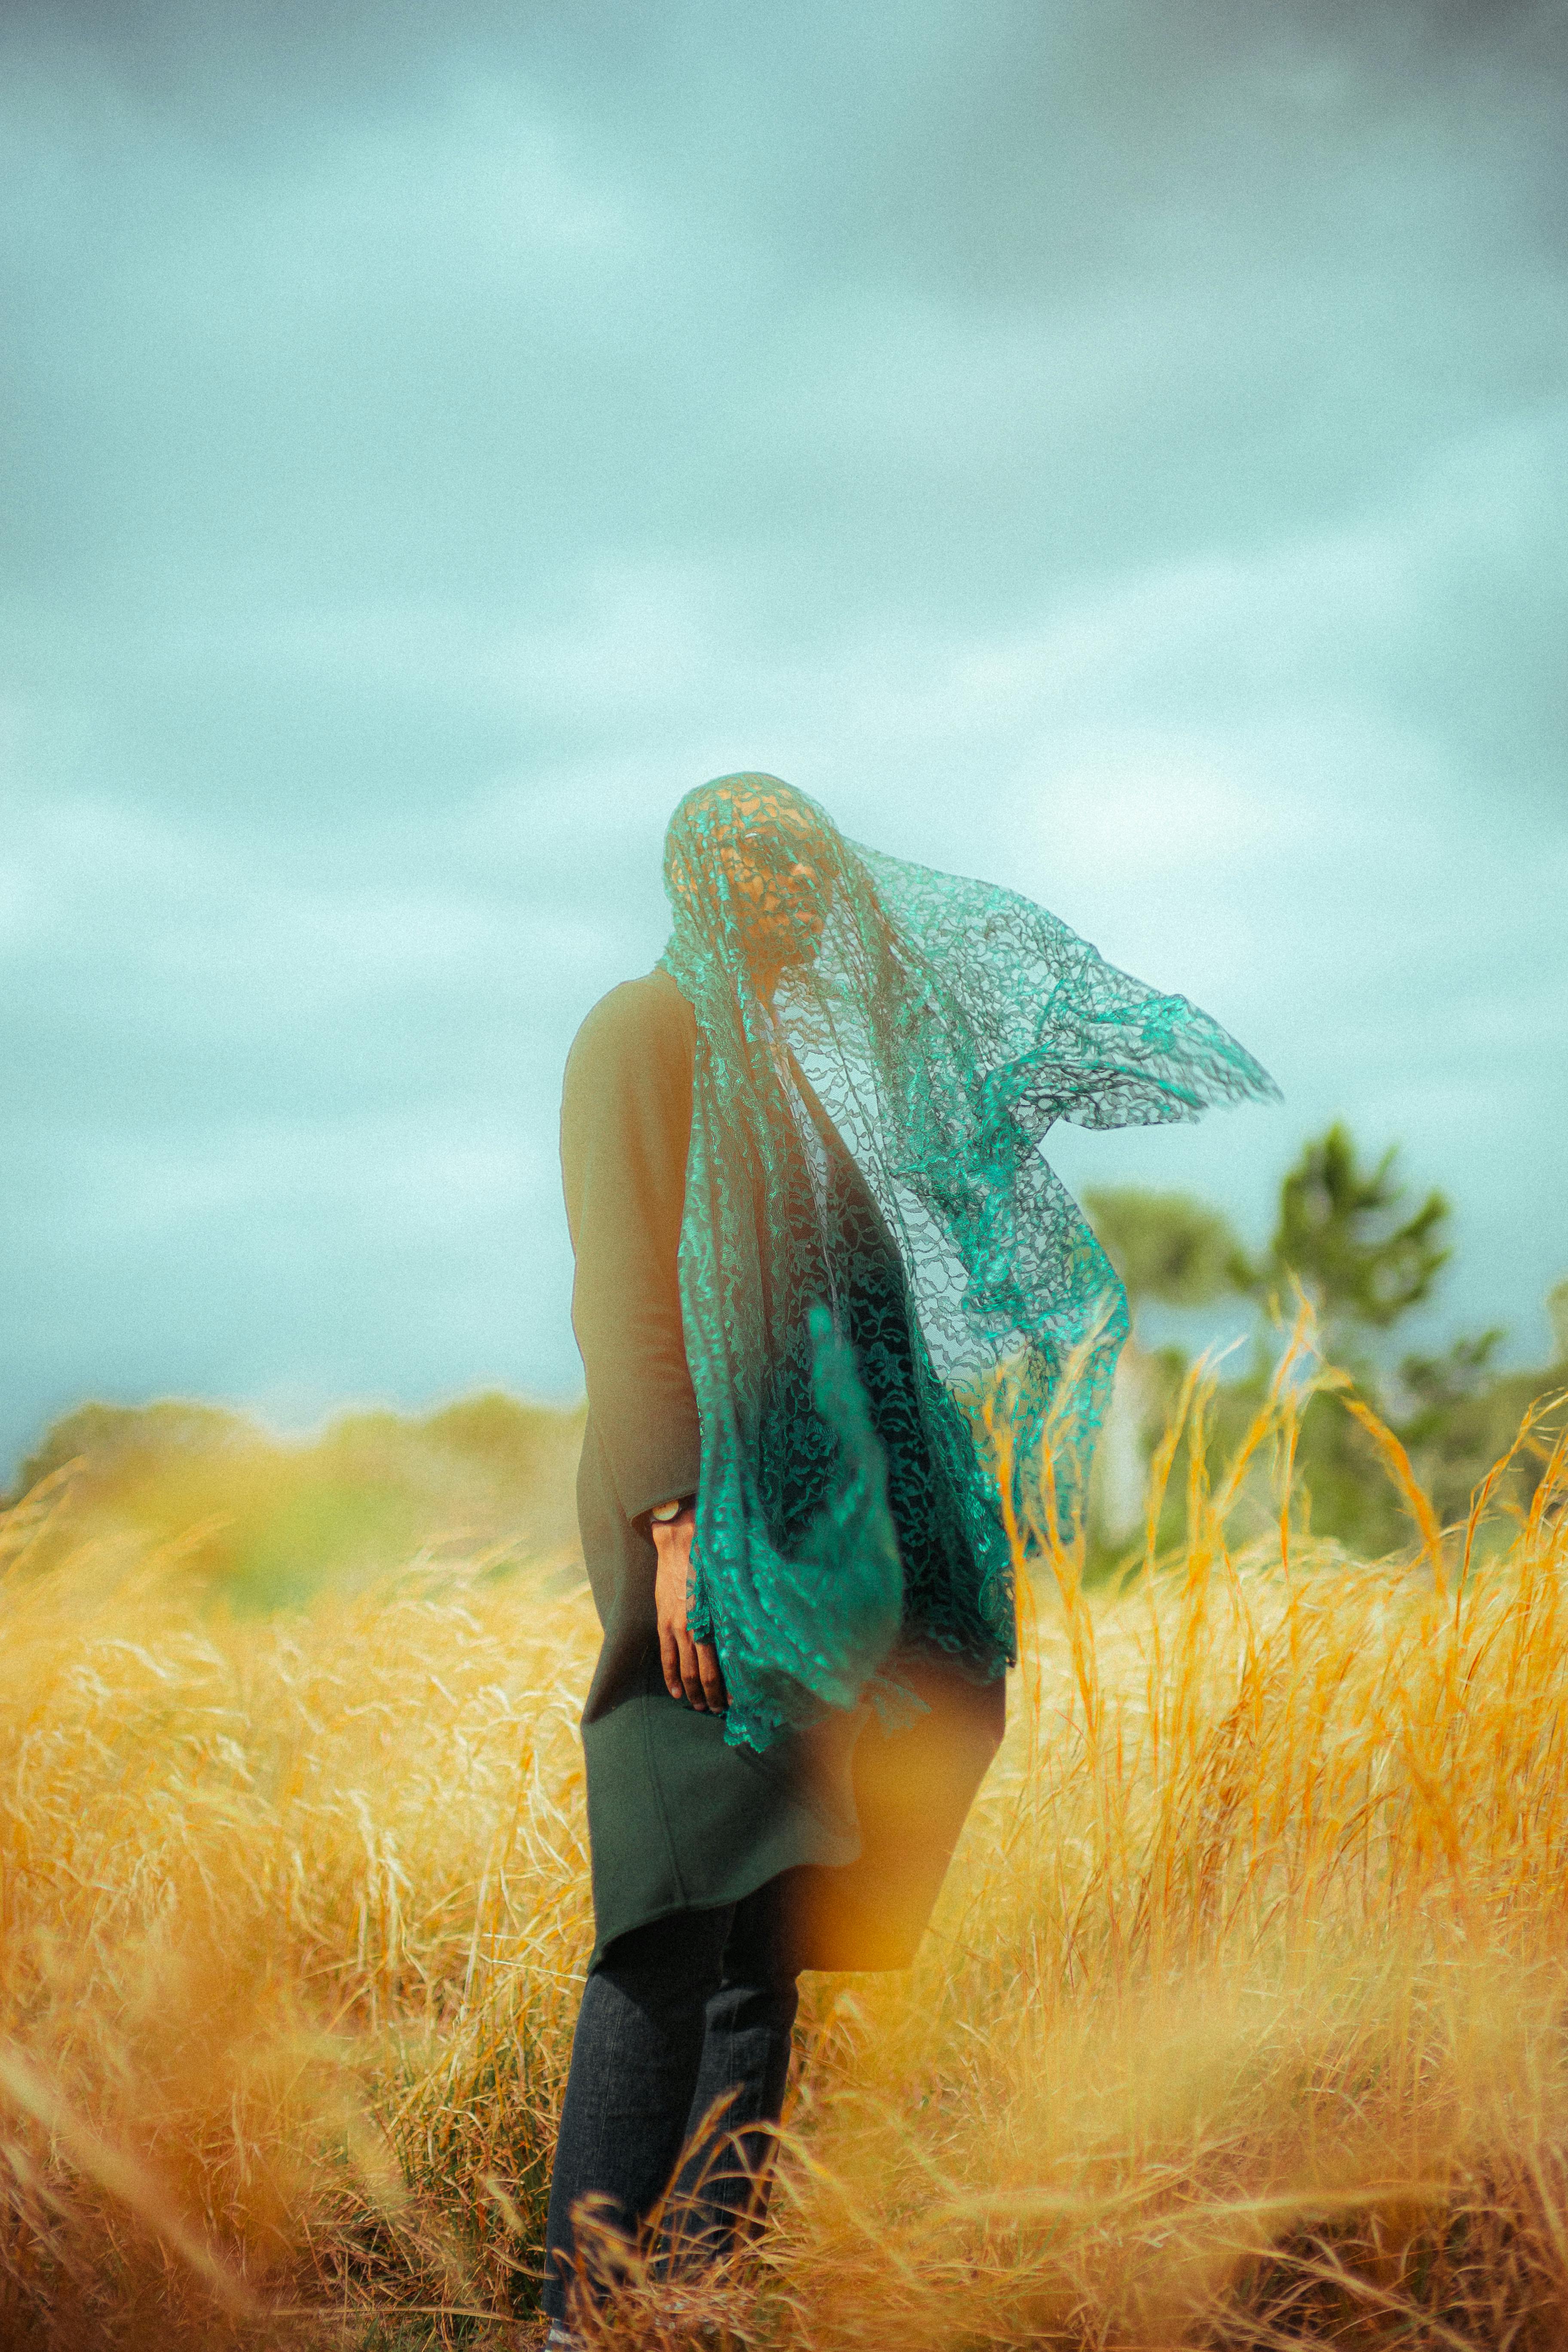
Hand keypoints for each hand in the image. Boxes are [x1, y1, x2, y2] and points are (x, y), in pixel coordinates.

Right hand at [652, 1504, 726, 1712]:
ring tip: (701, 1706)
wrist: (680, 1542)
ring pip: (685, 1671)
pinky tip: (677, 1693)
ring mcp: (677, 1628)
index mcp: (716, 1621)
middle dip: (713, 1695)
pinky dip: (671, 1678)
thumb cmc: (710, 1562)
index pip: (724, 1663)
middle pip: (705, 1673)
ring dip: (694, 1692)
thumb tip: (751, 1635)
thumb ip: (734, 1613)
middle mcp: (697, 1629)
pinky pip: (667, 1657)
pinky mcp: (664, 1623)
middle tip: (719, 1711)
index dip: (730, 1686)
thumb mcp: (727, 1589)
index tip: (738, 1701)